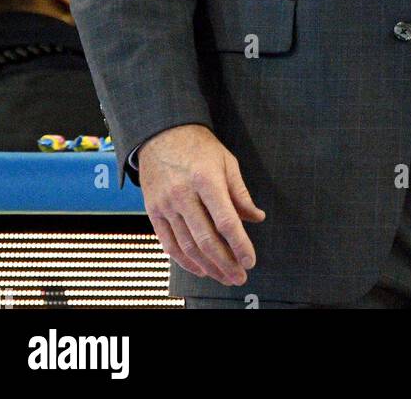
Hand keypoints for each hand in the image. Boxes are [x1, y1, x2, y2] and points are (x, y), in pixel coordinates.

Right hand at [138, 124, 265, 285]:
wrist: (162, 134)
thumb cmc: (198, 146)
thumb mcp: (226, 162)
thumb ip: (240, 193)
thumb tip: (256, 217)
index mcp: (206, 179)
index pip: (226, 221)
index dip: (239, 244)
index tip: (250, 260)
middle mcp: (184, 194)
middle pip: (206, 239)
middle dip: (225, 263)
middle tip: (239, 276)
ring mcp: (166, 205)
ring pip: (188, 246)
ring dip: (208, 266)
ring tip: (223, 277)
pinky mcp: (154, 212)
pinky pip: (169, 244)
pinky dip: (185, 261)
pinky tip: (199, 269)